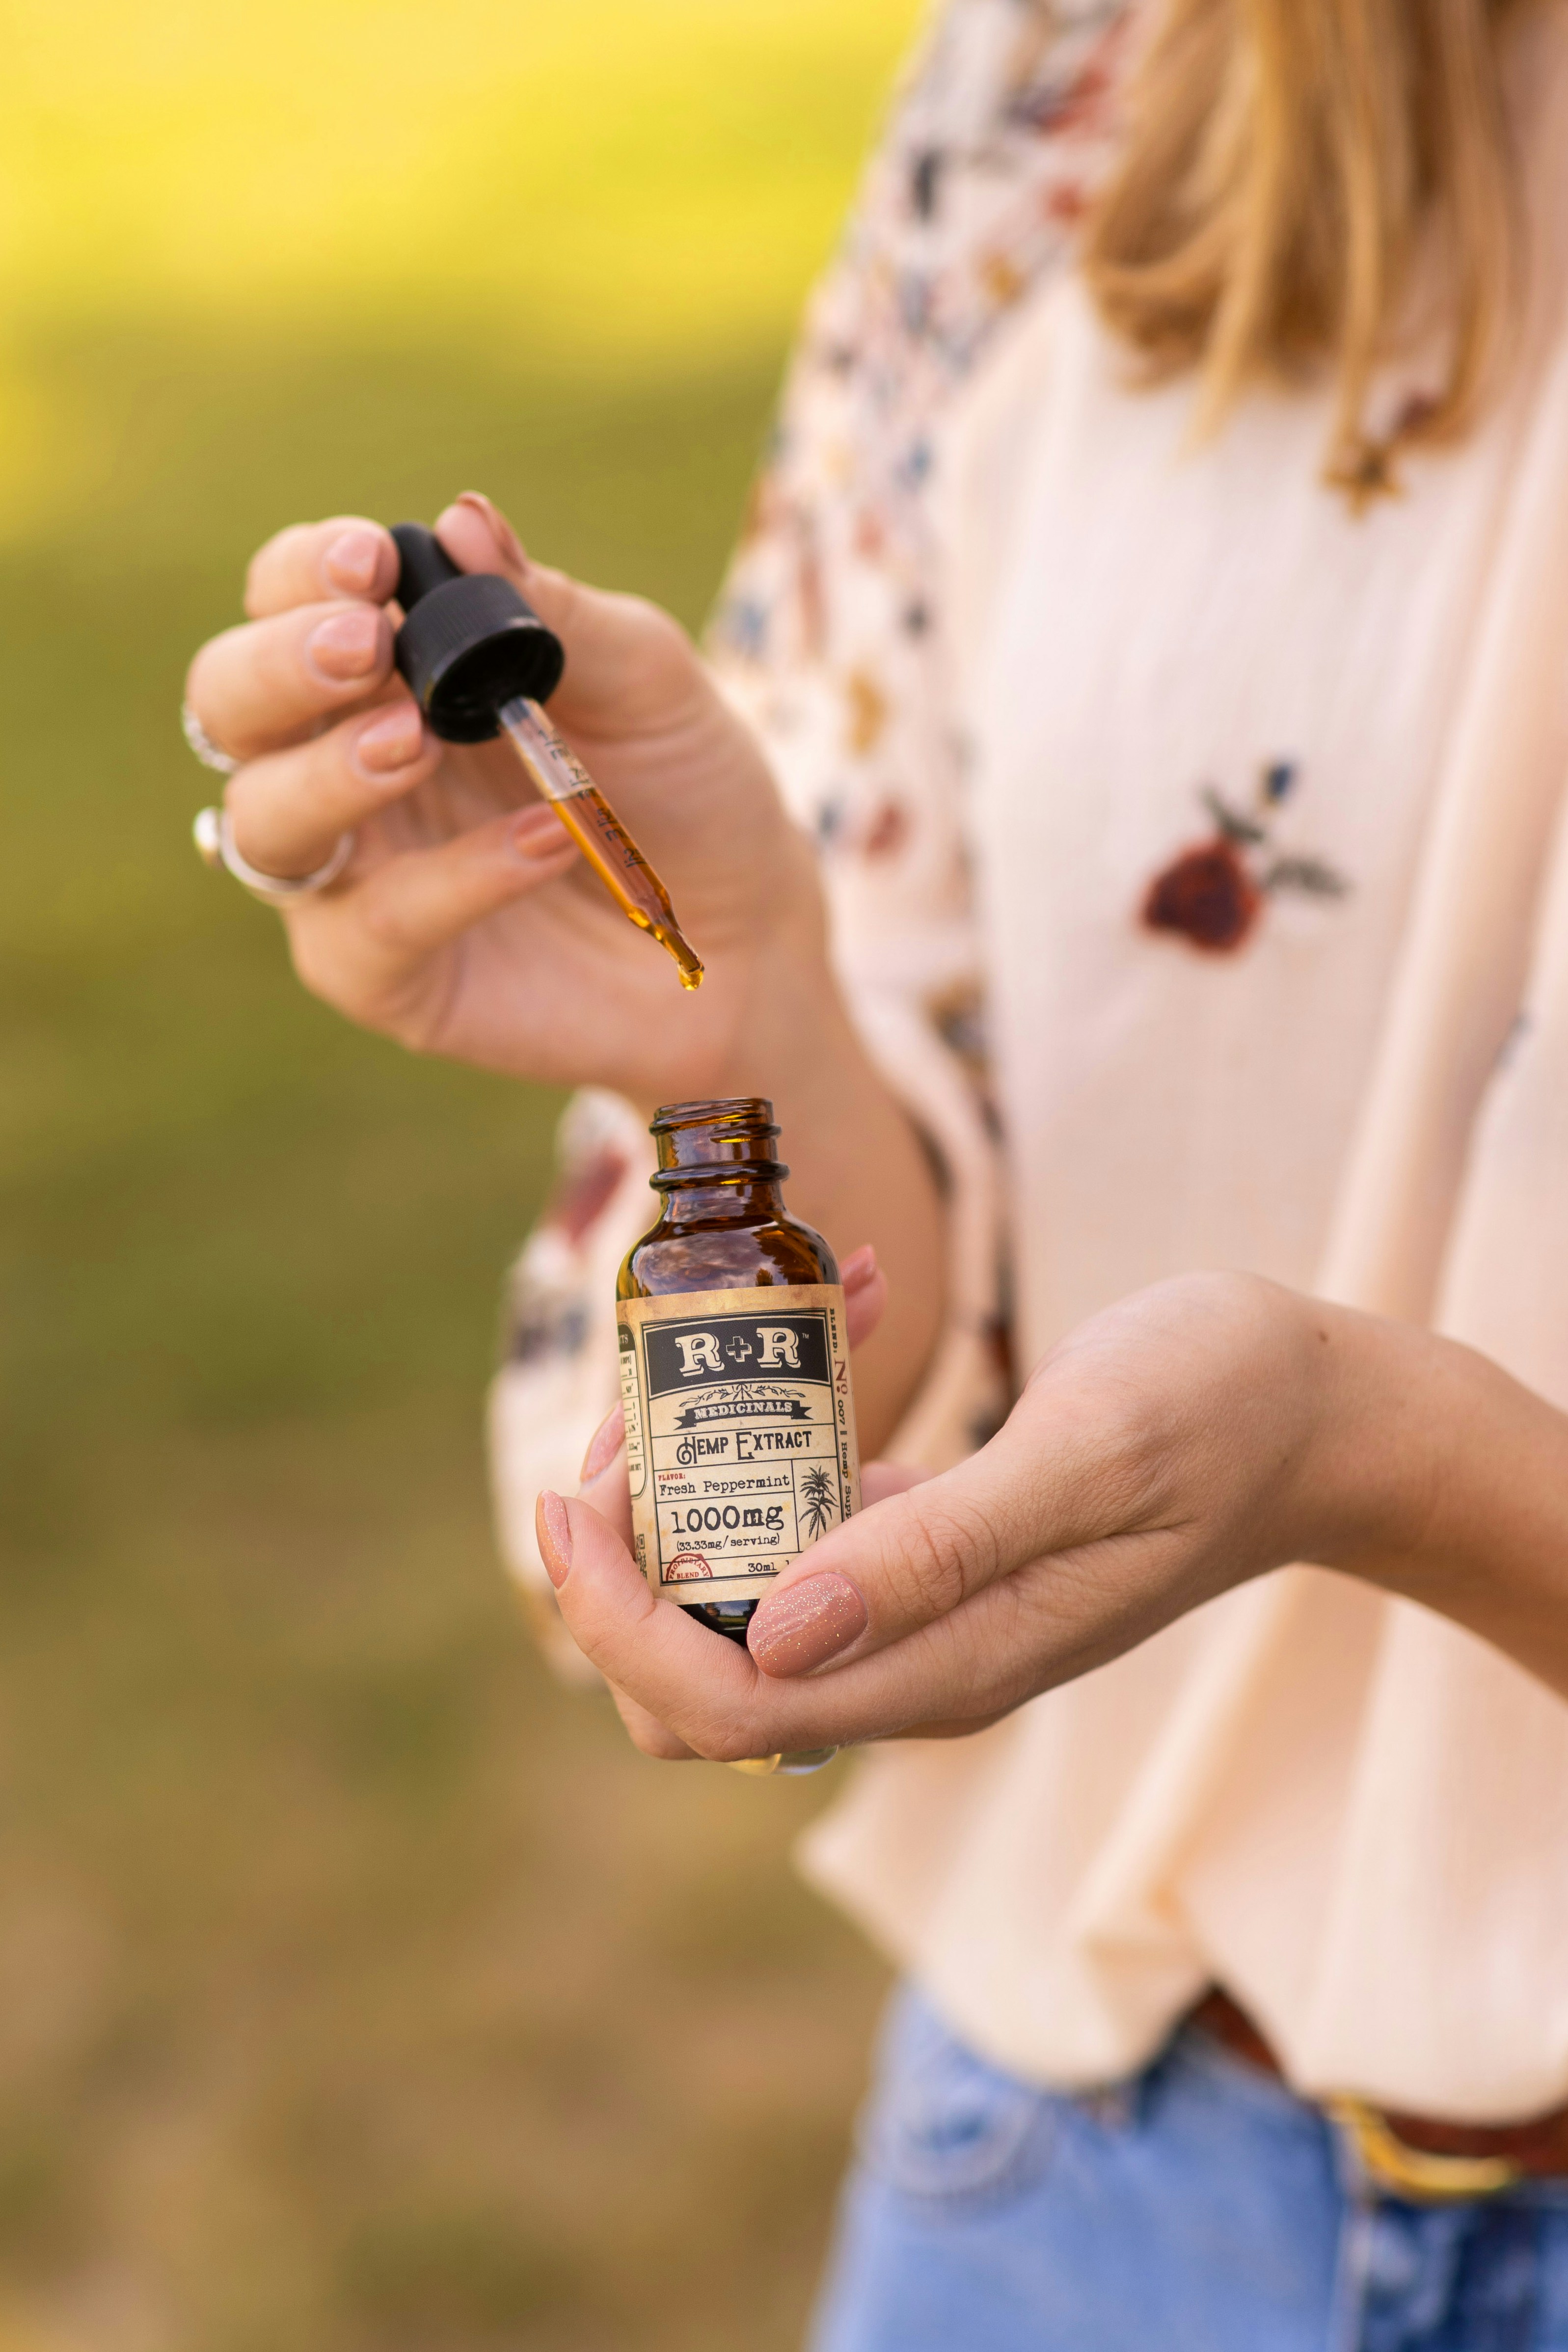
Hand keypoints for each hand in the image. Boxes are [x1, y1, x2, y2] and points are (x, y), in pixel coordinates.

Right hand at [183, 494, 830, 1099]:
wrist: (750, 936)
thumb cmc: (684, 791)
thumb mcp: (644, 682)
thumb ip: (553, 610)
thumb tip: (464, 522)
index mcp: (386, 672)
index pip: (286, 599)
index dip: (305, 573)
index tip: (373, 563)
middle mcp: (341, 766)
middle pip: (227, 704)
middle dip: (278, 666)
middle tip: (365, 648)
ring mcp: (352, 877)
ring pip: (262, 822)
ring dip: (327, 773)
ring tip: (418, 744)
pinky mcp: (385, 978)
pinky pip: (371, 928)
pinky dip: (453, 880)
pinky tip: (544, 841)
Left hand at [537, 1272, 1419, 1760]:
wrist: (1319, 1410)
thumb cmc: (1219, 1413)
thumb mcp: (1086, 1460)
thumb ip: (938, 1549)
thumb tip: (776, 1632)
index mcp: (946, 1666)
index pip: (719, 1704)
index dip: (615, 1618)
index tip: (576, 1488)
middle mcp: (915, 1657)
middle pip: (695, 1677)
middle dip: (627, 1563)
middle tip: (626, 1417)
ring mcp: (917, 1606)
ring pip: (734, 1592)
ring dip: (696, 1473)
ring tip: (724, 1323)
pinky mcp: (926, 1544)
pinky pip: (808, 1513)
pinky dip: (786, 1420)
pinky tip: (843, 1294)